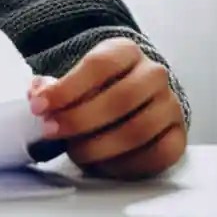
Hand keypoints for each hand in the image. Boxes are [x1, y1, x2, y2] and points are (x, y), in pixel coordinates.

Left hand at [28, 37, 186, 179]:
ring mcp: (170, 104)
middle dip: (79, 119)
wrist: (136, 93)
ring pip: (138, 130)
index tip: (39, 106)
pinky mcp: (179, 135)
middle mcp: (154, 74)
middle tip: (51, 131)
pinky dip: (125, 165)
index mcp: (126, 51)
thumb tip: (38, 94)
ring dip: (100, 146)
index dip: (66, 89)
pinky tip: (101, 164)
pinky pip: (157, 155)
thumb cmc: (98, 87)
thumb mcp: (75, 76)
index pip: (98, 66)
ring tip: (74, 151)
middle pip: (121, 99)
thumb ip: (53, 86)